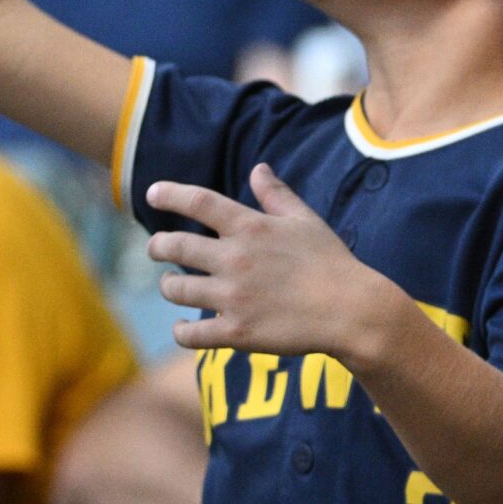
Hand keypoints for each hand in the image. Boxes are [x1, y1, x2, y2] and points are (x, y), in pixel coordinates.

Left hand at [147, 165, 395, 360]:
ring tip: (172, 284)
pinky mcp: (237, 333)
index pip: (199, 202)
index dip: (171, 194)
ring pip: (177, 290)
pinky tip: (182, 328)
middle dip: (157, 246)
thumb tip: (258, 169)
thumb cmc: (330, 261)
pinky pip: (191, 335)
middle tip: (155, 248)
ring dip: (169, 285)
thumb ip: (276, 195)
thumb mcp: (305, 220)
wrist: (350, 310)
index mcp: (251, 227)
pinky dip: (180, 331)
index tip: (152, 193)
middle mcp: (235, 259)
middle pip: (176, 246)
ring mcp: (233, 298)